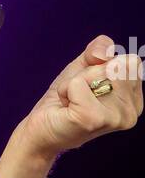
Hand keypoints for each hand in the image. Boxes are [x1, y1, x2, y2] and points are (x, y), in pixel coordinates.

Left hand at [19, 35, 142, 158]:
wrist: (41, 129)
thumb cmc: (66, 99)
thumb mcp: (85, 66)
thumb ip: (100, 49)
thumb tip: (103, 55)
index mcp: (135, 99)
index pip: (130, 62)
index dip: (104, 65)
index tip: (91, 86)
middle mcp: (132, 111)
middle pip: (116, 65)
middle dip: (88, 73)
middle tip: (78, 95)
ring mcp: (116, 118)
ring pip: (97, 72)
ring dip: (74, 82)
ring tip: (73, 102)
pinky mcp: (94, 119)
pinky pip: (77, 83)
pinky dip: (65, 90)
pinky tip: (67, 108)